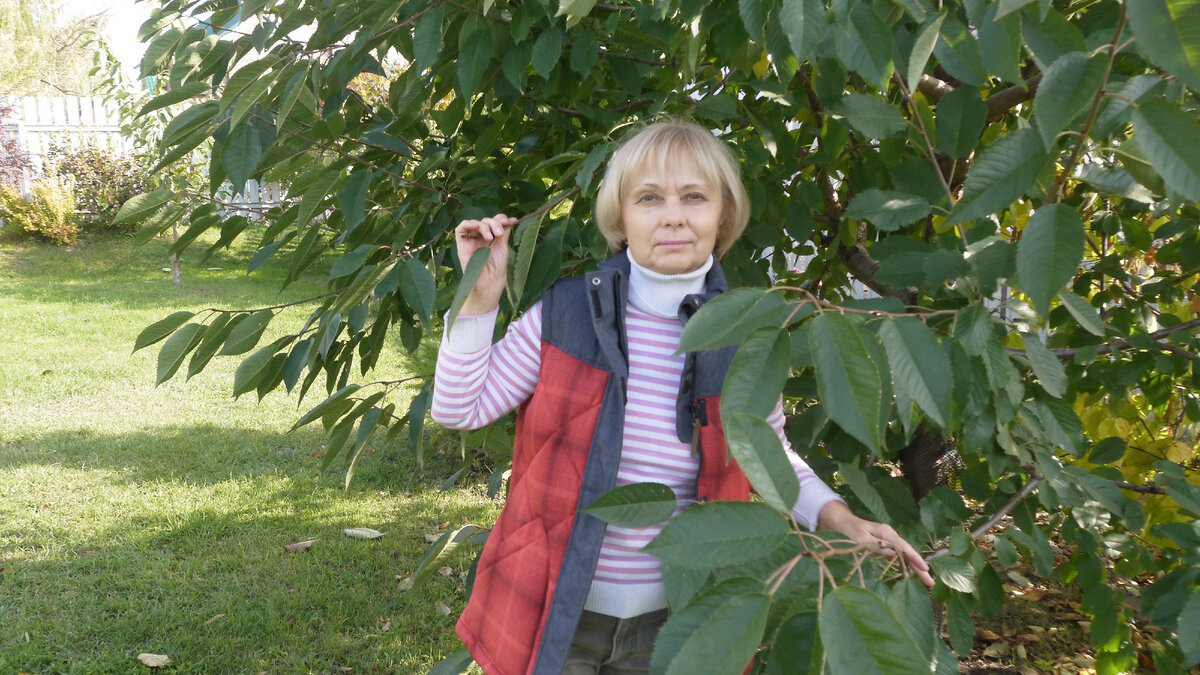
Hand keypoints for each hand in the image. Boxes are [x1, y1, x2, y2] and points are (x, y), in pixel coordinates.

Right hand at [454, 213, 517, 315]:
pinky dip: (468, 224)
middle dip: (495, 224)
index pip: (494, 221)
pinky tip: (476, 227)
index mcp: (492, 237)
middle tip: (500, 234)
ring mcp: (471, 239)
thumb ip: (504, 232)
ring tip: (491, 237)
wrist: (489, 280)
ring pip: (476, 223)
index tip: (510, 221)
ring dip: (485, 226)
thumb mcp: (503, 246)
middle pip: (486, 221)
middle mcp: (481, 237)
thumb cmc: (497, 267)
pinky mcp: (462, 243)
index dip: (501, 219)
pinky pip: (461, 228)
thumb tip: (510, 219)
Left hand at [818, 501, 934, 587]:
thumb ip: (876, 546)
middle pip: (908, 553)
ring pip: (905, 556)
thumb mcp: (860, 538)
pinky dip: (906, 566)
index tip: (925, 568)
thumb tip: (893, 555)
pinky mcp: (887, 547)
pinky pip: (899, 557)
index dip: (914, 558)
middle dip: (919, 567)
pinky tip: (913, 576)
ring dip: (915, 568)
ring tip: (926, 582)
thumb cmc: (851, 530)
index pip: (904, 547)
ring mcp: (890, 541)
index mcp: (886, 532)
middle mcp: (891, 536)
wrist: (845, 523)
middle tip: (930, 582)